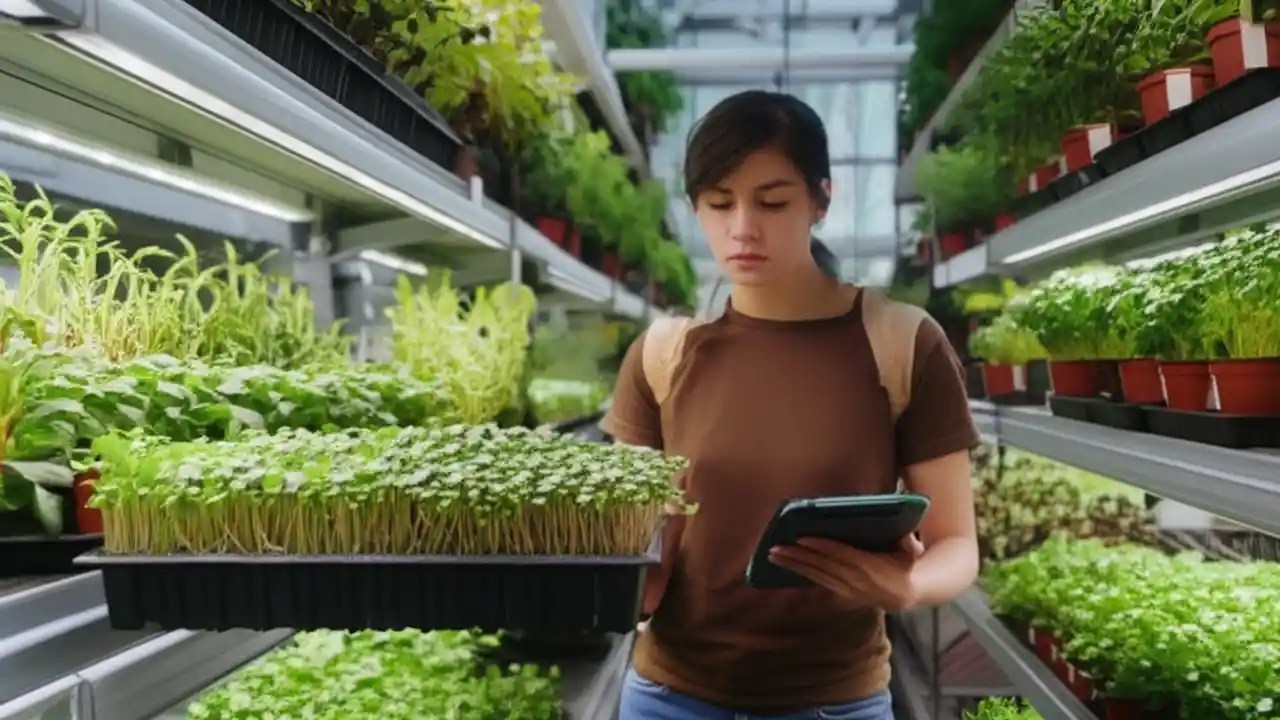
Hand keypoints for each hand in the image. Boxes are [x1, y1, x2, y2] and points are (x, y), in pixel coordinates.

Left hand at [768, 534, 924, 611]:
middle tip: (775, 549)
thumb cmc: (907, 561)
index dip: (821, 547)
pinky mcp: (845, 596)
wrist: (912, 592)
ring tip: (775, 557)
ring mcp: (849, 590)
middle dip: (798, 557)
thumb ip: (897, 531)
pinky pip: (821, 583)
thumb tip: (891, 506)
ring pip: (818, 576)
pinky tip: (789, 568)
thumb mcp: (906, 545)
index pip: (841, 554)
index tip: (802, 538)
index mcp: (871, 565)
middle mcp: (856, 579)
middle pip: (823, 566)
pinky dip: (804, 575)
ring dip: (795, 566)